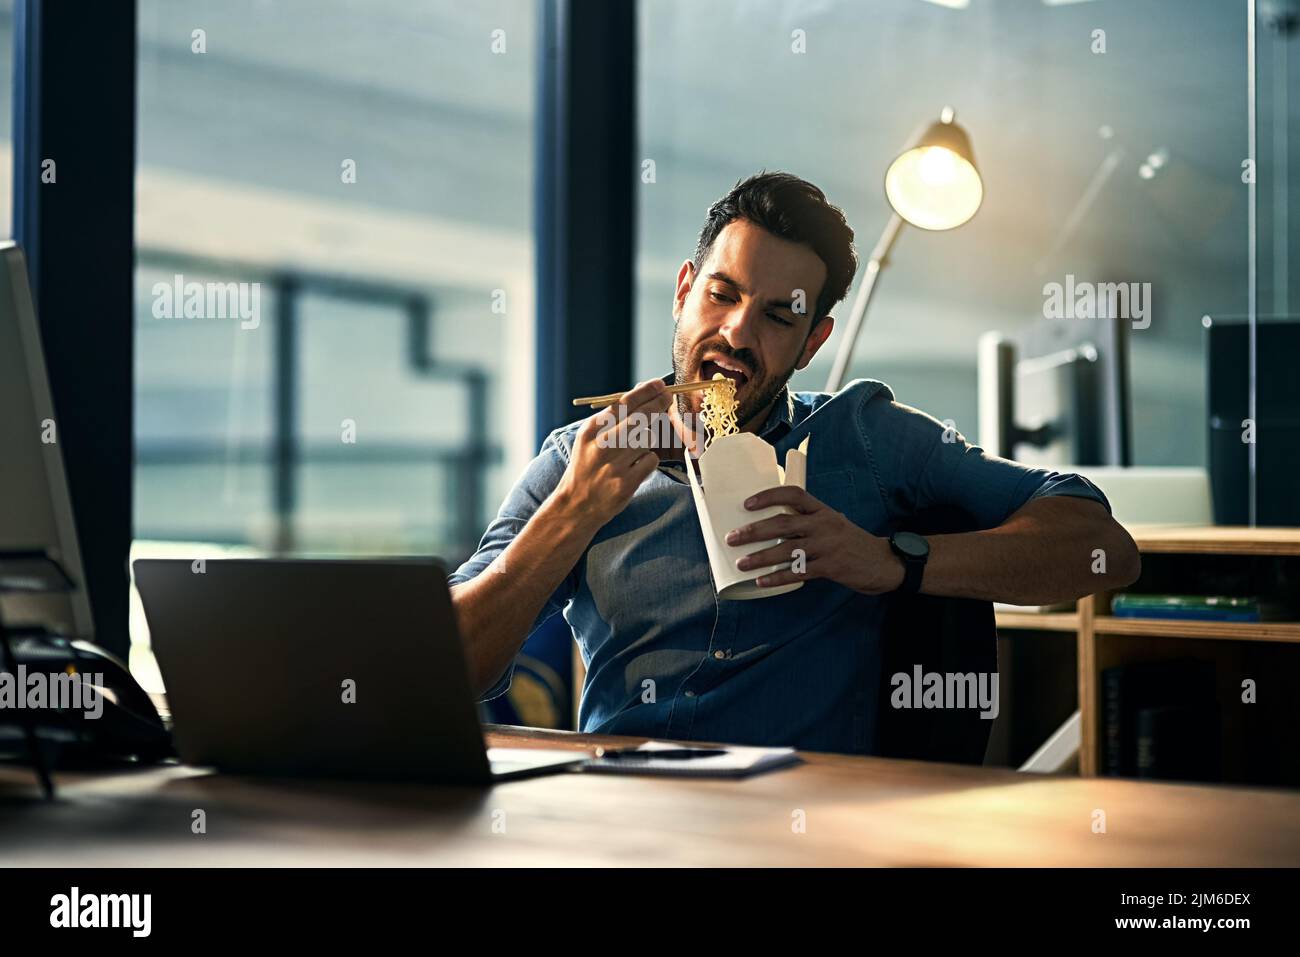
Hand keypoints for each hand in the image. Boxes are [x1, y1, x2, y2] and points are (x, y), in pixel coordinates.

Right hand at [553, 378, 669, 528]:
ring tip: (634, 448)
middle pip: (641, 417)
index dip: (645, 392)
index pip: (623, 403)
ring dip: (648, 439)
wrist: (576, 504)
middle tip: (668, 398)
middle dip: (658, 404)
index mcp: (591, 430)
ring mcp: (615, 465)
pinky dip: (648, 460)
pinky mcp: (626, 483)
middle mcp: (602, 445)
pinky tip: (635, 466)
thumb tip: (642, 391)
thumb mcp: (590, 437)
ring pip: (648, 438)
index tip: (660, 385)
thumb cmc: (587, 465)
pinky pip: (651, 460)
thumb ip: (613, 416)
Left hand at [725, 486, 904, 593]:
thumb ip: (809, 522)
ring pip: (787, 551)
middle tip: (732, 537)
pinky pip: (798, 573)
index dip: (768, 496)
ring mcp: (828, 546)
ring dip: (760, 557)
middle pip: (783, 524)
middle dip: (754, 531)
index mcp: (823, 510)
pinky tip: (762, 581)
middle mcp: (824, 525)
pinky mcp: (831, 568)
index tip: (747, 504)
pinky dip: (778, 578)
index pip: (793, 494)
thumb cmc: (852, 543)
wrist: (884, 563)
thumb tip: (771, 526)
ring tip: (741, 563)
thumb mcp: (834, 524)